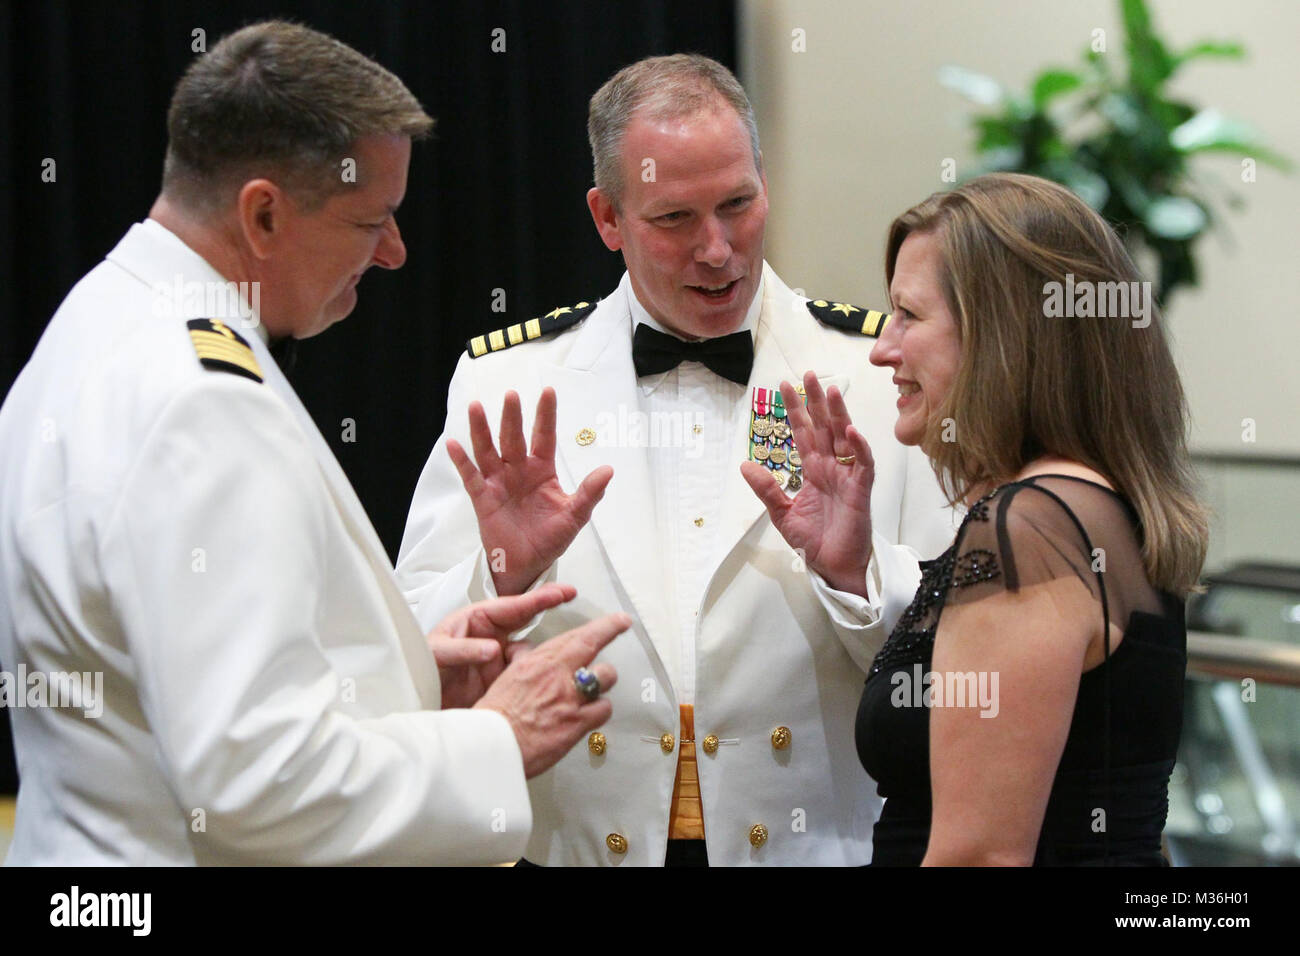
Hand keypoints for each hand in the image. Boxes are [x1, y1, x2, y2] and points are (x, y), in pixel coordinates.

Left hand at [428, 582, 577, 708]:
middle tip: (570, 600)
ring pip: (527, 653)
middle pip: (525, 621)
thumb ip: (464, 649)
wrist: (415, 706)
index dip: (539, 598)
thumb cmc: (418, 671)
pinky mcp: (501, 683)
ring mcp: (497, 661)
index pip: (512, 605)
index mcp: (475, 622)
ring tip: (523, 668)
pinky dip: (528, 678)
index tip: (562, 592)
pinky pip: (523, 675)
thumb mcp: (436, 654)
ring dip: (533, 658)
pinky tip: (527, 685)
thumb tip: (493, 648)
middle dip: (547, 611)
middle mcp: (490, 638)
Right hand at [448, 388, 612, 595]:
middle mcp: (518, 470)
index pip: (544, 436)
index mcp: (542, 470)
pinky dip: (461, 461)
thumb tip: (608, 470)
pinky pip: (471, 476)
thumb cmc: (550, 538)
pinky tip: (453, 443)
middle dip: (513, 416)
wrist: (528, 565)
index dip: (546, 415)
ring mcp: (498, 482)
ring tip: (476, 406)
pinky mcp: (482, 498)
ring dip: (481, 429)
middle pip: (514, 437)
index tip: (548, 391)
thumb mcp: (574, 516)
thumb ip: (589, 493)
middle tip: (511, 394)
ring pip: (488, 450)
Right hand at [475, 612, 628, 778]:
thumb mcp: (505, 678)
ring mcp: (569, 698)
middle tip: (620, 628)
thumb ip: (524, 663)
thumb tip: (527, 653)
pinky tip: (591, 713)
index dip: (603, 625)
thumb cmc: (494, 718)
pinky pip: (604, 709)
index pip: (576, 636)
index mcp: (537, 662)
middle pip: (594, 646)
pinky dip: (600, 710)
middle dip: (611, 633)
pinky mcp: (577, 722)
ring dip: (602, 680)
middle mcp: (556, 675)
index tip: (617, 620)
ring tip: (594, 685)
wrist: (492, 746)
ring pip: (605, 676)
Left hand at [740, 371, 874, 596]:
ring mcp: (848, 476)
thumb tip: (745, 464)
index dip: (795, 410)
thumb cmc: (813, 541)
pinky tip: (849, 431)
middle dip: (817, 401)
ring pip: (844, 438)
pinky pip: (863, 464)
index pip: (803, 433)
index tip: (784, 387)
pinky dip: (859, 447)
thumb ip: (766, 489)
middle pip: (824, 427)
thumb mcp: (781, 514)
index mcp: (813, 470)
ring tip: (832, 391)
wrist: (833, 567)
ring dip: (839, 414)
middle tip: (809, 374)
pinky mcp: (861, 490)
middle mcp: (832, 467)